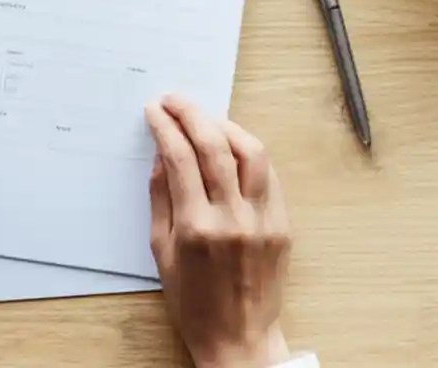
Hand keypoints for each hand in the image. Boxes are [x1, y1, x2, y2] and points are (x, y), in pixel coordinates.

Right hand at [146, 95, 291, 367]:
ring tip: (205, 118)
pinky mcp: (282, 224)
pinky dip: (249, 152)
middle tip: (175, 100)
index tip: (154, 110)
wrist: (238, 337)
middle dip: (192, 113)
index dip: (165, 126)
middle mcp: (233, 218)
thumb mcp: (160, 250)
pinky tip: (232, 145)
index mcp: (197, 227)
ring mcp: (263, 220)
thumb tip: (162, 154)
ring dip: (225, 125)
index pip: (180, 158)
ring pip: (251, 151)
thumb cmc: (192, 301)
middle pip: (215, 145)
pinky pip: (268, 175)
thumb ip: (161, 197)